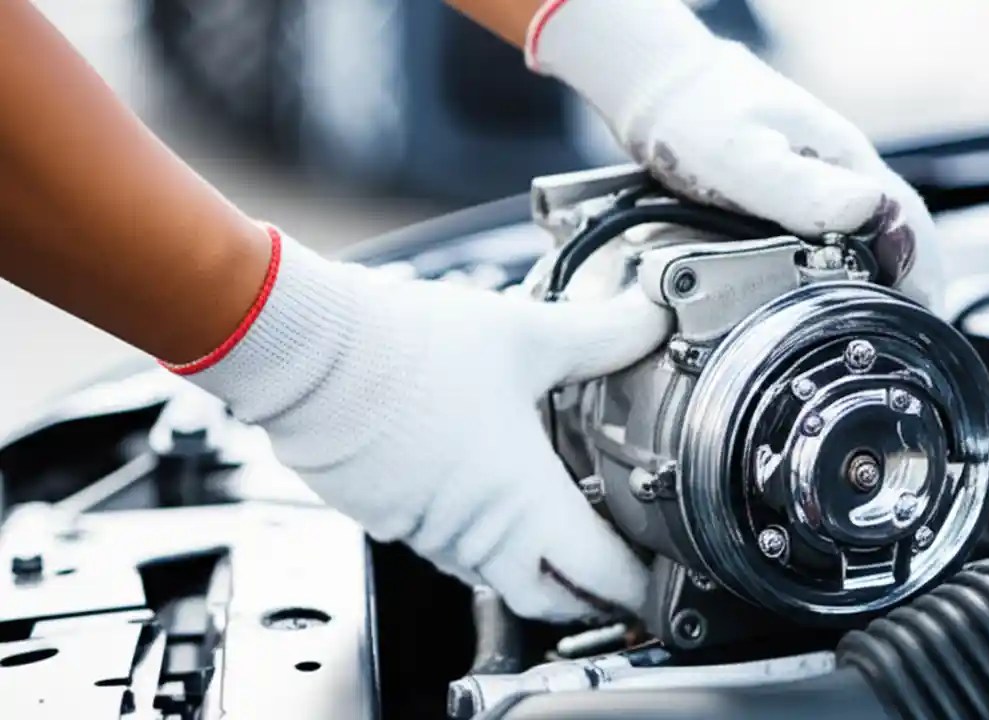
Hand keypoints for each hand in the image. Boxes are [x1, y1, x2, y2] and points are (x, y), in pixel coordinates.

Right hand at [178, 230, 671, 620]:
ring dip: (528, 560)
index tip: (655, 580)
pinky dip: (477, 536)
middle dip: (586, 592)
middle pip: (546, 596)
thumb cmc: (406, 349)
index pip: (598, 575)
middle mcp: (475, 533)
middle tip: (611, 568)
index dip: (635, 583)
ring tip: (554, 525)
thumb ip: (599, 335)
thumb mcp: (525, 334)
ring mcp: (426, 532)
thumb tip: (650, 322)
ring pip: (492, 573)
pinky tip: (483, 491)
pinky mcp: (388, 516)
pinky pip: (444, 547)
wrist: (312, 350)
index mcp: (522, 501)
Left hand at [527, 0, 940, 306]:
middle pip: (896, 234)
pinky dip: (837, 266)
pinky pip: (829, 233)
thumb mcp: (745, 159)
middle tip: (899, 337)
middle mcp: (840, 171)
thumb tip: (868, 215)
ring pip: (865, 235)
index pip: (909, 225)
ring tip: (869, 326)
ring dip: (875, 277)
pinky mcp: (789, 191)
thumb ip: (800, 190)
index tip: (918, 323)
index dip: (921, 278)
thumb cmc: (696, 114)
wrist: (660, 87)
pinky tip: (823, 291)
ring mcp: (817, 180)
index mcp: (845, 162)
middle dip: (908, 285)